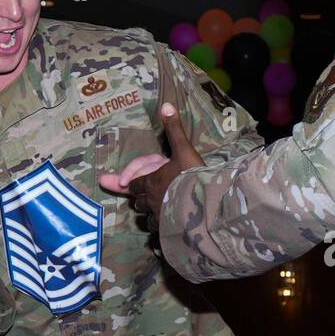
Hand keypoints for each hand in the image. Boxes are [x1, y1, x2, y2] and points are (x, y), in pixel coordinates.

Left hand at [98, 103, 202, 219]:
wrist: (205, 203)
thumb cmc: (192, 175)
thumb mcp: (184, 149)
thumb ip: (174, 129)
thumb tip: (165, 105)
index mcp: (151, 181)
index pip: (134, 183)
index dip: (132, 182)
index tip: (129, 183)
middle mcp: (150, 200)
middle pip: (138, 201)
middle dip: (140, 198)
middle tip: (145, 196)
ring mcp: (158, 216)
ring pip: (145, 217)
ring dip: (149, 212)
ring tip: (157, 210)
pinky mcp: (166, 230)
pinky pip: (156, 230)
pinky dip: (159, 227)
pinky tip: (165, 227)